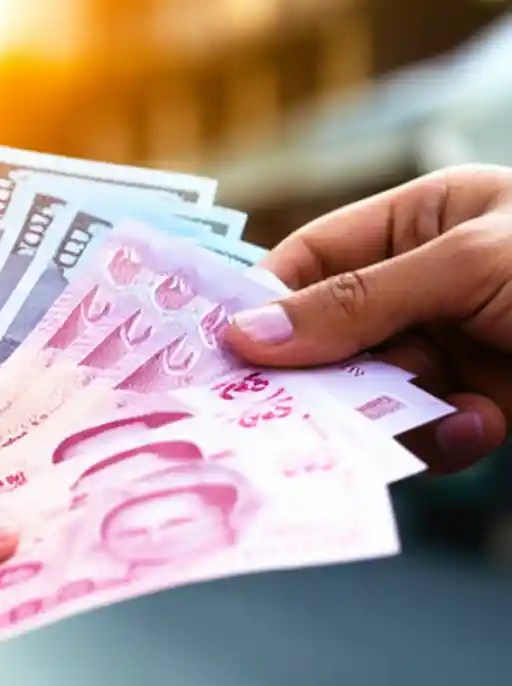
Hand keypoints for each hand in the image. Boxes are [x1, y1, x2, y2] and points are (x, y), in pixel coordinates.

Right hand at [226, 165, 511, 471]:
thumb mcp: (466, 264)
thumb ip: (356, 301)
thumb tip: (247, 334)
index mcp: (421, 222)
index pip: (313, 260)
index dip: (266, 302)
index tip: (223, 348)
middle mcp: (428, 284)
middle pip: (332, 338)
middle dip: (322, 374)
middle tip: (291, 410)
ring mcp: (457, 346)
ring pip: (375, 394)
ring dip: (389, 413)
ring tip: (418, 415)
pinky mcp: (486, 404)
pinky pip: (429, 433)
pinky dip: (446, 439)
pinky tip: (481, 424)